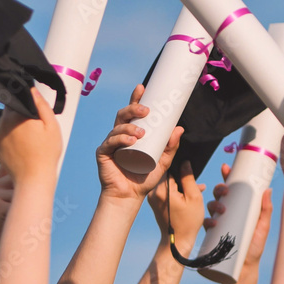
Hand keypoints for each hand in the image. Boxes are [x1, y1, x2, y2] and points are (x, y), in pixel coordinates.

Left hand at [0, 88, 61, 181]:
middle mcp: (4, 122)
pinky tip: (22, 142)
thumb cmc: (46, 152)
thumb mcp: (52, 126)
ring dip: (15, 122)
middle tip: (35, 122)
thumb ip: (42, 106)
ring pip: (5, 120)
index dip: (25, 98)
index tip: (34, 105)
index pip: (16, 97)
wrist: (33, 177)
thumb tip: (33, 90)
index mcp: (19, 115)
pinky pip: (2, 132)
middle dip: (20, 111)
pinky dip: (10, 133)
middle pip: (10, 108)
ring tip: (29, 134)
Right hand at [95, 85, 182, 201]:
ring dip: (130, 126)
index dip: (136, 98)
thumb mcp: (162, 160)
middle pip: (123, 115)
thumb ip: (171, 146)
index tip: (142, 88)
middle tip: (146, 109)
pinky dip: (120, 138)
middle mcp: (120, 135)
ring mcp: (111, 143)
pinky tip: (130, 140)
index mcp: (132, 133)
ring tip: (141, 132)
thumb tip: (179, 128)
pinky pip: (110, 142)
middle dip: (133, 108)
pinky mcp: (104, 153)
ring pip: (117, 126)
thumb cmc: (145, 177)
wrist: (130, 196)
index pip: (133, 112)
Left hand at [147, 161, 204, 249]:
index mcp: (163, 190)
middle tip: (194, 183)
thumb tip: (185, 162)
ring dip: (180, 184)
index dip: (181, 166)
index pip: (169, 167)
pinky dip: (176, 191)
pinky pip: (166, 190)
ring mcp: (152, 198)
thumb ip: (188, 177)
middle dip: (182, 176)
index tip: (189, 170)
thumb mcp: (194, 197)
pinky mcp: (154, 203)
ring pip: (168, 182)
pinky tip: (188, 196)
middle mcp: (154, 192)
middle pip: (168, 175)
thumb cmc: (188, 221)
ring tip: (195, 190)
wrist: (177, 241)